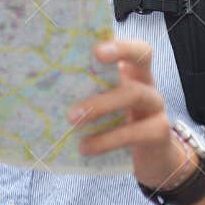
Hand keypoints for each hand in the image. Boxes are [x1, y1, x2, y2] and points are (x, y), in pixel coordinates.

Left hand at [70, 40, 191, 189]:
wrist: (153, 159)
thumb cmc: (121, 126)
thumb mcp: (106, 105)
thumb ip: (88, 93)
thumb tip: (45, 88)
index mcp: (134, 72)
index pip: (134, 46)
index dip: (120, 45)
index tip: (96, 50)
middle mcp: (148, 82)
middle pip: (142, 57)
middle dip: (115, 58)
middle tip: (89, 66)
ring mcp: (156, 106)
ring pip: (134, 94)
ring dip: (101, 105)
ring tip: (73, 120)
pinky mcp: (158, 132)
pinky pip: (134, 132)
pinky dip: (107, 140)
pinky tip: (85, 148)